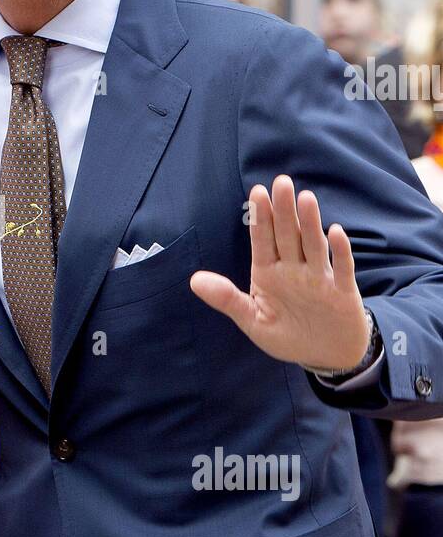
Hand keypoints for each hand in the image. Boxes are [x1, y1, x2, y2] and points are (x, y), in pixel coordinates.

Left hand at [189, 175, 368, 369]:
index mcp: (269, 273)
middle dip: (284, 210)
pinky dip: (340, 251)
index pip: (263, 240)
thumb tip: (194, 280)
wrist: (326, 354)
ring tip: (305, 198)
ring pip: (314, 245)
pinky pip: (342, 268)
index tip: (257, 193)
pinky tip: (335, 232)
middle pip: (289, 235)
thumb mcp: (253, 321)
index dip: (261, 218)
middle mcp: (294, 269)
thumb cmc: (288, 335)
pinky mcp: (342, 291)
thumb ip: (227, 300)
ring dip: (310, 222)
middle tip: (282, 182)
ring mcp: (319, 278)